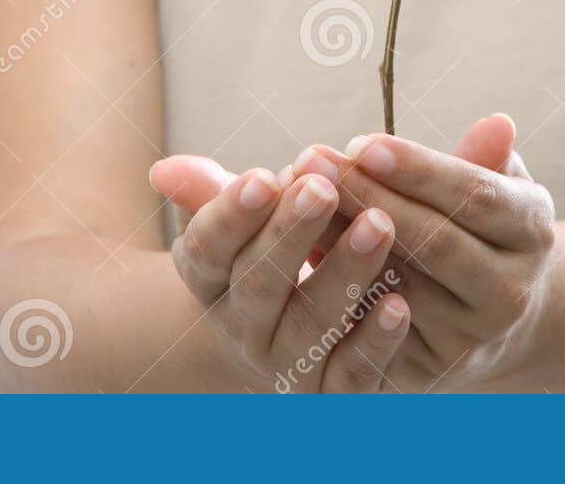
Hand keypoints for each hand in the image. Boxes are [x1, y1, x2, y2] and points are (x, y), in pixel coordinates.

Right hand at [149, 158, 410, 392]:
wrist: (287, 336)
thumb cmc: (270, 252)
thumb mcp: (240, 218)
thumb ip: (210, 191)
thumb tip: (165, 170)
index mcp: (211, 280)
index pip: (208, 249)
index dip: (231, 216)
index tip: (263, 178)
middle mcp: (242, 329)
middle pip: (259, 284)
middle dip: (291, 234)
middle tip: (322, 188)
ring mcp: (287, 366)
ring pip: (310, 325)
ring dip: (345, 274)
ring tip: (378, 224)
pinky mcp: (334, 393)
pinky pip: (351, 375)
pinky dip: (375, 341)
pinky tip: (399, 304)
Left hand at [292, 115, 556, 390]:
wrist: (491, 315)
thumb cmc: (479, 228)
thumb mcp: (493, 186)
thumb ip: (485, 157)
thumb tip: (497, 123)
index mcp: (531, 232)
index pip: (474, 196)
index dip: (418, 169)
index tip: (361, 142)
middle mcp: (509, 291)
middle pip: (434, 242)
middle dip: (367, 196)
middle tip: (311, 160)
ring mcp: (469, 337)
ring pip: (398, 287)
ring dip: (340, 242)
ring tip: (295, 199)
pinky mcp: (426, 372)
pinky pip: (373, 331)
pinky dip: (336, 289)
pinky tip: (300, 252)